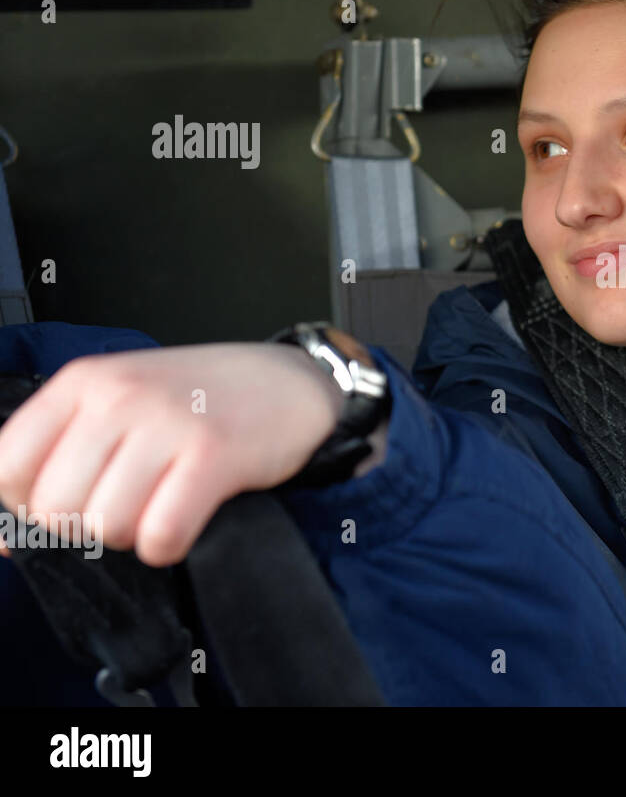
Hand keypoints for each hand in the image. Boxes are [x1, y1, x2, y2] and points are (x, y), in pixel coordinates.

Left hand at [0, 343, 343, 566]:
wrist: (294, 383)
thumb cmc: (206, 399)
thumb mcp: (125, 403)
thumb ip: (64, 454)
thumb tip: (6, 541)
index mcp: (84, 381)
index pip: (6, 468)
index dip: (30, 505)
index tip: (71, 501)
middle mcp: (119, 396)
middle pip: (55, 508)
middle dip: (86, 526)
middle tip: (128, 505)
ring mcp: (167, 423)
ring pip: (105, 526)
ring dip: (132, 535)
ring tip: (161, 507)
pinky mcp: (213, 455)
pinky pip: (161, 534)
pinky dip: (169, 545)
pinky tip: (186, 521)